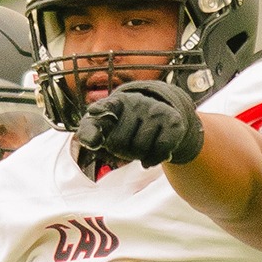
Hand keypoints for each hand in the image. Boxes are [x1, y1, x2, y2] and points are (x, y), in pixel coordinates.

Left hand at [75, 79, 204, 167]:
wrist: (160, 117)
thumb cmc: (124, 126)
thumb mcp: (104, 126)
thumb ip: (89, 133)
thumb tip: (89, 142)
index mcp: (115, 102)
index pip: (104, 107)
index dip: (98, 113)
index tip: (94, 115)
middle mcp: (136, 102)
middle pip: (118, 143)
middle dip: (120, 151)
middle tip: (125, 145)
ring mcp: (156, 110)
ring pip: (140, 148)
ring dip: (137, 156)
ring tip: (139, 147)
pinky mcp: (173, 121)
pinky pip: (160, 149)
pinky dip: (154, 159)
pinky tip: (151, 155)